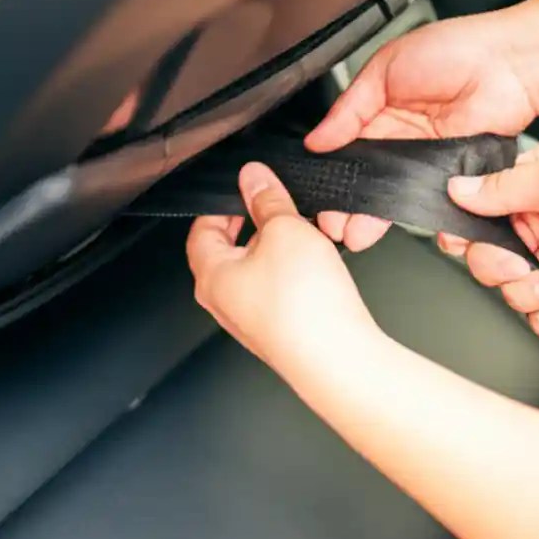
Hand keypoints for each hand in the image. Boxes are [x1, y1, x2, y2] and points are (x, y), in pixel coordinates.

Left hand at [186, 162, 380, 373]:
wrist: (338, 360)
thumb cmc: (304, 305)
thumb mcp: (285, 230)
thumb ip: (267, 199)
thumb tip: (253, 178)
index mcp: (211, 276)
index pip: (200, 230)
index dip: (221, 205)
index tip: (243, 189)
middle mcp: (225, 302)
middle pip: (227, 251)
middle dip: (250, 224)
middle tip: (273, 207)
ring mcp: (251, 321)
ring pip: (254, 271)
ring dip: (274, 248)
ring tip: (299, 234)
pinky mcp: (279, 331)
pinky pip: (276, 292)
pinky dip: (289, 272)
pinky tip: (314, 267)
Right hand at [305, 13, 538, 251]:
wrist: (508, 62)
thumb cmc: (453, 49)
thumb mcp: (384, 68)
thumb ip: (349, 108)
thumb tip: (318, 139)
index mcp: (381, 113)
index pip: (348, 151)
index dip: (334, 174)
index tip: (320, 196)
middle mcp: (404, 139)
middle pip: (371, 179)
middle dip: (350, 205)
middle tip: (335, 224)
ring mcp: (429, 159)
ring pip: (397, 194)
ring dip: (377, 215)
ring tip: (357, 232)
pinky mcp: (455, 174)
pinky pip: (434, 198)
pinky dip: (421, 212)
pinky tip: (400, 222)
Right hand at [447, 137, 538, 338]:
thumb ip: (503, 188)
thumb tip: (456, 189)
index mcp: (535, 183)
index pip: (477, 206)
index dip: (464, 227)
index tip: (461, 239)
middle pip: (485, 255)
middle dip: (496, 266)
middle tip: (518, 263)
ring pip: (512, 291)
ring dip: (530, 293)